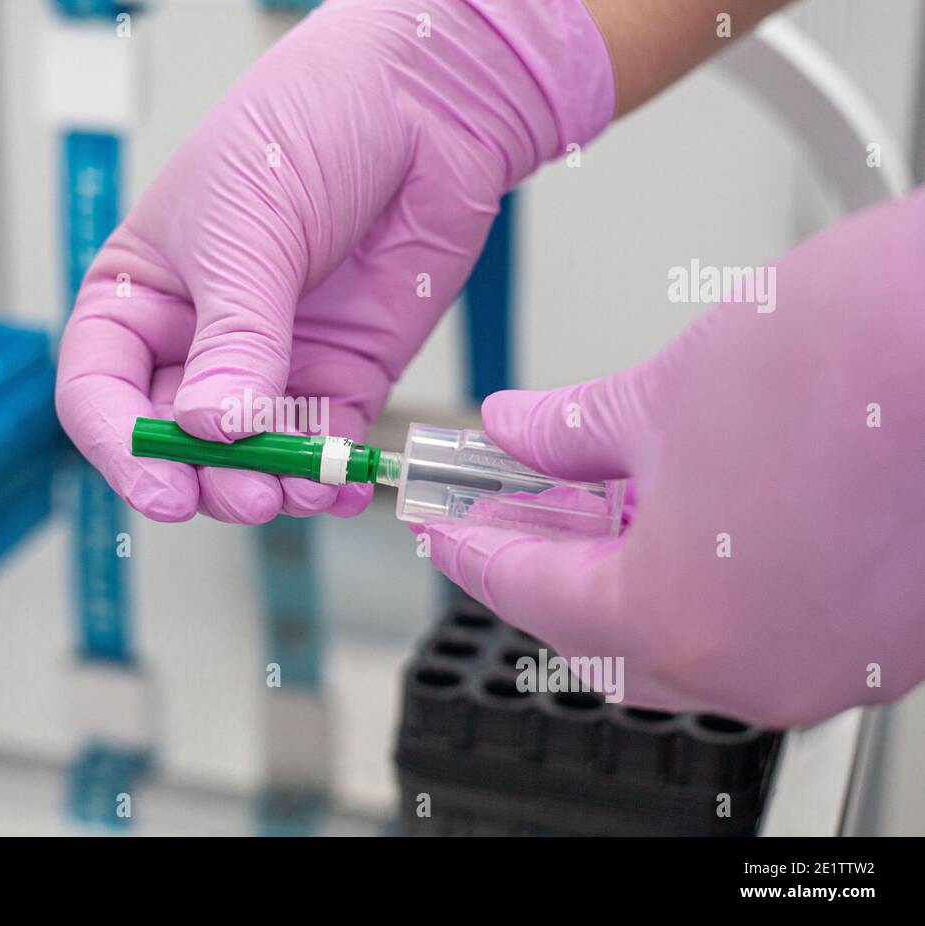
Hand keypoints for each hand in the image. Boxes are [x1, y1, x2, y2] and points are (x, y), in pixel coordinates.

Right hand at [55, 0, 612, 522]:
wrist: (423, 102)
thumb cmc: (305, 124)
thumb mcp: (247, 227)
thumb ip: (232, 336)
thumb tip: (207, 428)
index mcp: (142, 293)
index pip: (101, 389)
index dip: (122, 446)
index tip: (162, 487)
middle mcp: (198, 338)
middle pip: (175, 439)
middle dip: (205, 476)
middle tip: (244, 491)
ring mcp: (271, 362)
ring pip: (248, 456)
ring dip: (268, 483)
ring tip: (297, 484)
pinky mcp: (342, 374)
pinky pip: (323, 445)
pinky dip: (328, 474)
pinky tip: (338, 482)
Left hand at [420, 189, 924, 727]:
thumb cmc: (853, 356)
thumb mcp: (662, 395)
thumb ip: (570, 434)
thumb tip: (521, 433)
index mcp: (678, 621)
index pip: (536, 598)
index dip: (479, 554)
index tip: (449, 533)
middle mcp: (755, 670)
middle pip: (604, 637)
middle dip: (546, 571)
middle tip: (509, 518)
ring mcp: (830, 664)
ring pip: (688, 643)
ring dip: (627, 581)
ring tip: (590, 508)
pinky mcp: (888, 637)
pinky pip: (764, 632)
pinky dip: (709, 587)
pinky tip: (688, 521)